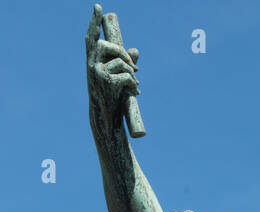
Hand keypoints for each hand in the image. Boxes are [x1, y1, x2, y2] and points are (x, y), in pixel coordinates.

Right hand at [85, 6, 138, 124]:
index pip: (92, 38)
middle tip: (134, 68)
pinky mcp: (105, 82)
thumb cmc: (111, 97)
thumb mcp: (118, 78)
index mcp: (92, 61)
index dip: (94, 22)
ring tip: (134, 85)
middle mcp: (90, 64)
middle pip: (106, 46)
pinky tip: (134, 93)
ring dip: (131, 73)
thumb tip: (135, 49)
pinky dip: (134, 84)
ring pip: (120, 62)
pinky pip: (127, 76)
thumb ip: (126, 63)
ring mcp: (95, 73)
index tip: (99, 6)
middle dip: (122, 54)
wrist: (107, 118)